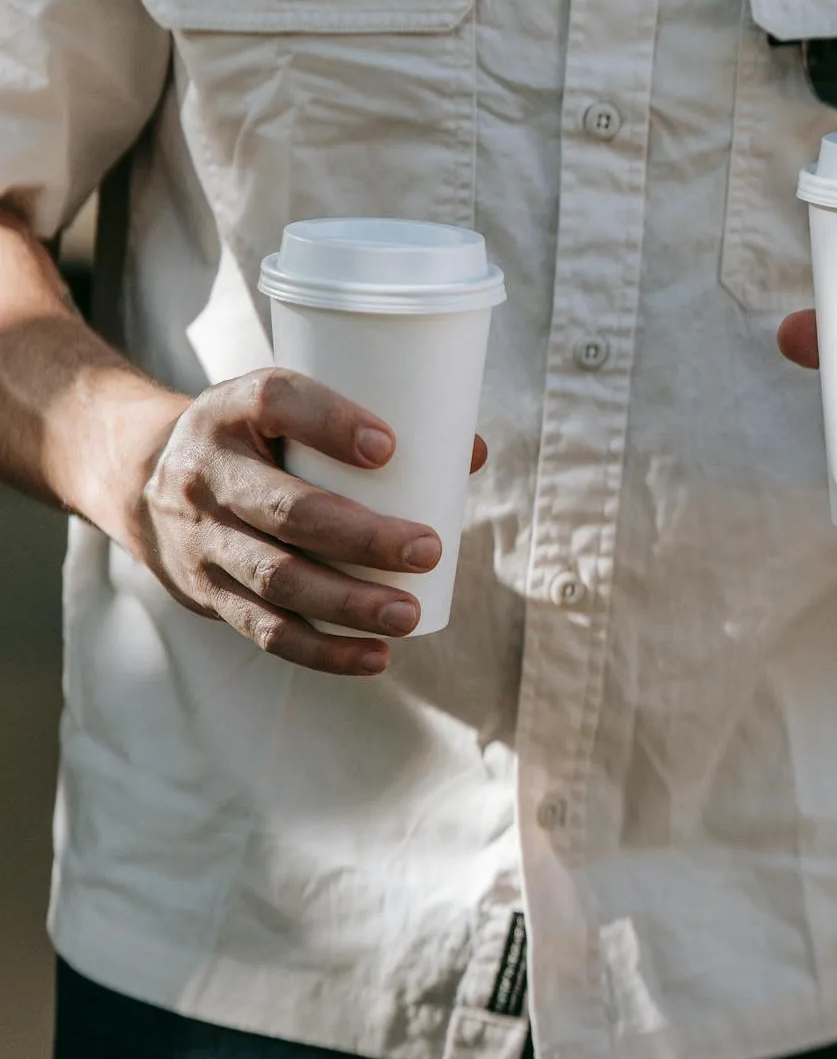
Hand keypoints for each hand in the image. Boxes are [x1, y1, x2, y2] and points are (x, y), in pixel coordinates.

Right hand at [124, 368, 486, 674]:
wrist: (143, 482)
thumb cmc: (253, 441)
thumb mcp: (283, 413)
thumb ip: (368, 427)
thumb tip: (472, 453)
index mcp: (232, 409)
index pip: (276, 401)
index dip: (330, 421)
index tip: (390, 446)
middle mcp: (207, 472)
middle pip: (286, 510)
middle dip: (362, 537)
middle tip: (427, 550)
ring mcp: (203, 538)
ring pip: (277, 579)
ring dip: (348, 604)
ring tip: (407, 614)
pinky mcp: (207, 591)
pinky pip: (265, 630)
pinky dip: (323, 651)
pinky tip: (375, 657)